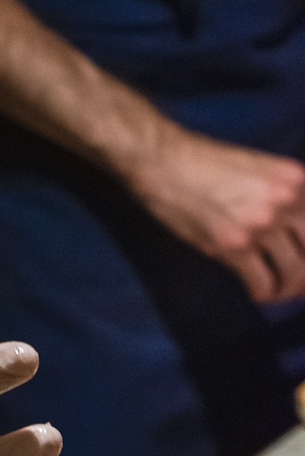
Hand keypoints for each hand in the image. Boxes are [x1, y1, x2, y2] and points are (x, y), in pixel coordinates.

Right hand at [125, 123, 304, 302]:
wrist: (164, 163)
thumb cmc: (205, 163)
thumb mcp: (259, 170)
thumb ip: (284, 197)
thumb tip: (296, 233)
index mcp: (296, 180)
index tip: (303, 262)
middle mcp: (285, 202)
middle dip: (304, 275)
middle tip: (297, 285)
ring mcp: (261, 224)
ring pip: (292, 272)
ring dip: (286, 288)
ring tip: (275, 291)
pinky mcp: (235, 245)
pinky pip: (262, 281)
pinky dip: (262, 293)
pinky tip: (256, 293)